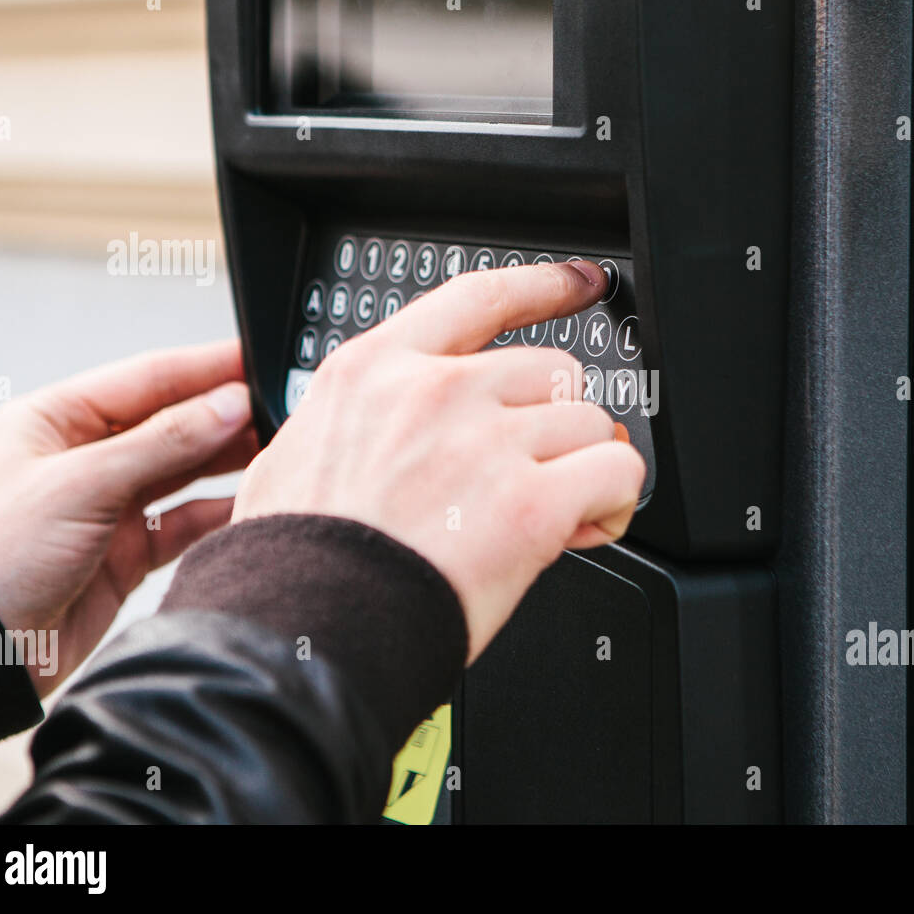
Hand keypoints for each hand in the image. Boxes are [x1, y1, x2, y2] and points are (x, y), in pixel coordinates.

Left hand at [0, 341, 258, 695]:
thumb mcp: (81, 484)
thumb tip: (227, 405)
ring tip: (277, 446)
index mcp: (57, 420)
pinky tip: (253, 499)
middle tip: (281, 405)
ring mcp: (111, 504)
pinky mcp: (130, 550)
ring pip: (187, 469)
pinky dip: (221, 512)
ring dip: (230, 460)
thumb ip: (163, 442)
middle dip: (226, 414)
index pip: (149, 378)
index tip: (256, 359)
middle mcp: (86, 456)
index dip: (206, 368)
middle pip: (174, 421)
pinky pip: (189, 521)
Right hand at [233, 262, 645, 664]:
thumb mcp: (297, 455)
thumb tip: (411, 442)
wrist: (305, 630)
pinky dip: (614, 500)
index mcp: (374, 371)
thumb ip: (366, 425)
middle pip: (549, 370)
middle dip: (553, 424)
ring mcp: (484, 441)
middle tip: (535, 475)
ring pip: (588, 420)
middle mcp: (434, 391)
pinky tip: (586, 526)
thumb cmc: (296, 561)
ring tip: (554, 512)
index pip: (479, 298)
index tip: (576, 282)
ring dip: (582, 465)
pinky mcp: (529, 500)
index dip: (542, 286)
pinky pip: (617, 470)